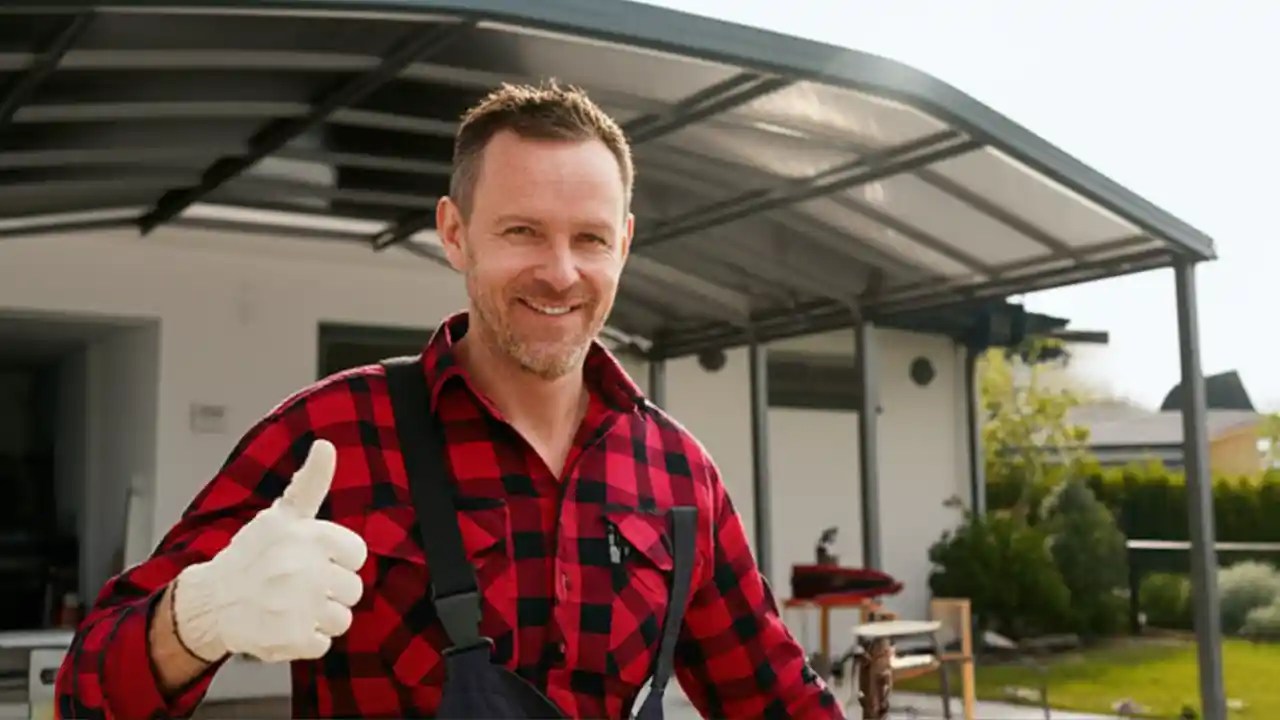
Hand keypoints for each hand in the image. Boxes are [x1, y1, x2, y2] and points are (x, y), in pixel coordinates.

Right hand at [171, 439, 367, 662]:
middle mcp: (306, 570)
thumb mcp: (282, 514)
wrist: (213, 600)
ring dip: (321, 616)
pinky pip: (323, 643)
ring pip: (343, 618)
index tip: (315, 560)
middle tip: (299, 585)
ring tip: (293, 605)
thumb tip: (326, 446)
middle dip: (330, 590)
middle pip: (353, 589)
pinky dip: (306, 639)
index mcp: (309, 537)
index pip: (357, 554)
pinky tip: (285, 624)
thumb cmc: (252, 556)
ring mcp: (300, 606)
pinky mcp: (292, 638)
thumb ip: (311, 482)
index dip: (338, 560)